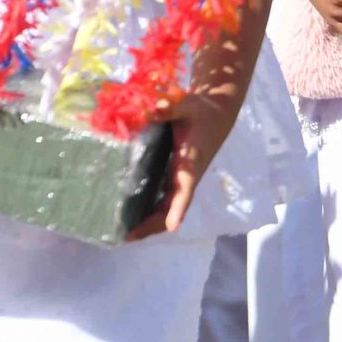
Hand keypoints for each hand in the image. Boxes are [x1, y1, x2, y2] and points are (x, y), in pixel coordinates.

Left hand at [126, 63, 245, 241]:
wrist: (216, 112)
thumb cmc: (201, 110)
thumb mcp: (187, 105)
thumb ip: (170, 109)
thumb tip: (154, 109)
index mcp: (190, 164)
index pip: (185, 190)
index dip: (178, 208)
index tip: (172, 226)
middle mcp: (186, 177)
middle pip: (171, 210)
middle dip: (151, 225)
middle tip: (126, 235)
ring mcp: (180, 180)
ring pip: (166, 208)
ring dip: (148, 222)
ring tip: (124, 231)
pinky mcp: (175, 177)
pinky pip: (163, 200)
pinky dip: (148, 210)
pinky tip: (130, 212)